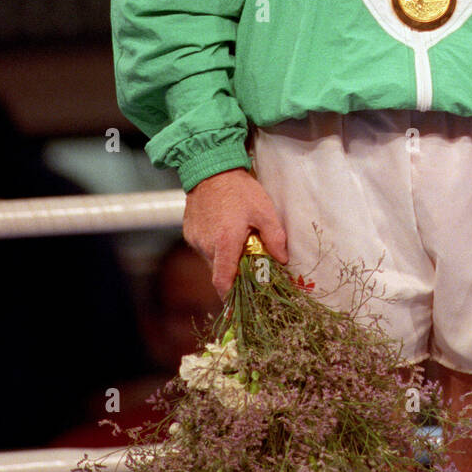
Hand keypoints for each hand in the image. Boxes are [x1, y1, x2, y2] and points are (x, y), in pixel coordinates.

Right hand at [183, 167, 287, 298]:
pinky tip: (224, 229)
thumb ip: (275, 237)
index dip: (230, 297)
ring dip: (223, 257)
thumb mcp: (264, 210)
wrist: (210, 167)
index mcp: (225, 243)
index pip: (223, 281)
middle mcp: (206, 245)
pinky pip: (202, 247)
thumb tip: (282, 260)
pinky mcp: (188, 232)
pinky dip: (214, 246)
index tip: (238, 304)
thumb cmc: (240, 189)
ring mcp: (195, 239)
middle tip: (248, 262)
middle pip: (219, 271)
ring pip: (210, 260)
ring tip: (237, 240)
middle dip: (233, 272)